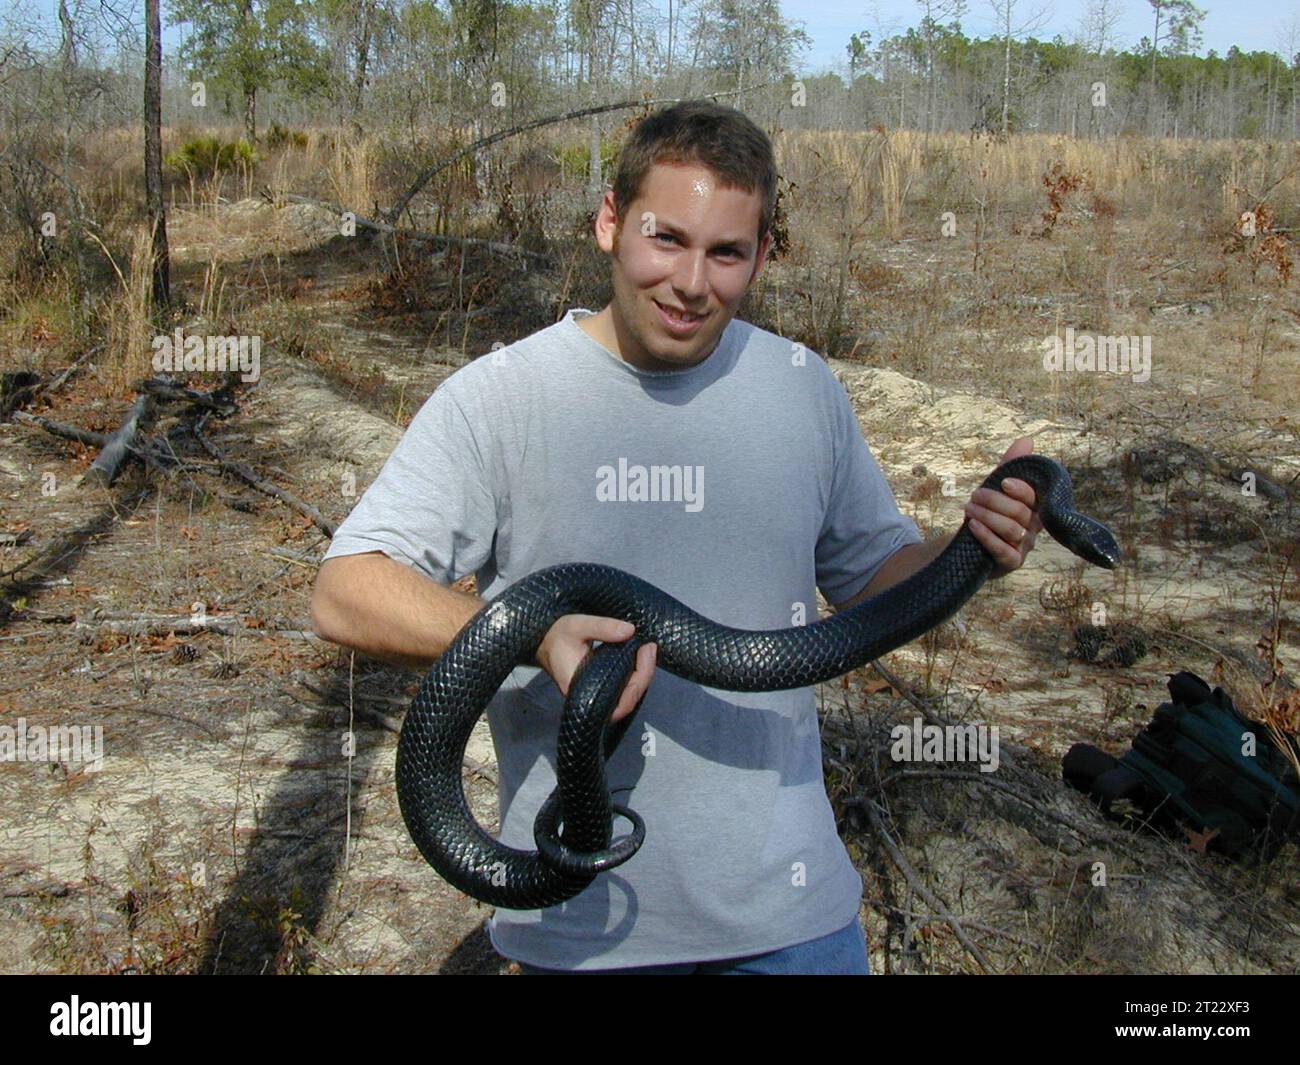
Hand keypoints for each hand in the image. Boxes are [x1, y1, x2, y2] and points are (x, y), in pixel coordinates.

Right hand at [533, 615, 656, 722]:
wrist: (542, 642)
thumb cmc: (556, 636)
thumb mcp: (575, 625)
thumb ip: (601, 627)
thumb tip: (630, 630)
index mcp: (581, 692)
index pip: (619, 704)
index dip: (638, 683)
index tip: (645, 652)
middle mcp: (590, 700)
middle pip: (627, 701)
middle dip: (645, 674)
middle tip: (649, 647)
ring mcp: (595, 697)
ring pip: (627, 696)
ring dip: (642, 674)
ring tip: (647, 649)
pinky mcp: (600, 689)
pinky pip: (622, 689)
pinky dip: (634, 674)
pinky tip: (639, 656)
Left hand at [963, 436, 1041, 577]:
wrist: (969, 544)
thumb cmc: (988, 512)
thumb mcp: (995, 487)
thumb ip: (1010, 465)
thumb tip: (1026, 440)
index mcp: (1034, 507)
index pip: (1036, 496)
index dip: (1021, 489)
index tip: (1002, 482)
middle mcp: (1034, 527)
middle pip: (1020, 512)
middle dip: (994, 501)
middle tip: (974, 496)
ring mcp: (1024, 546)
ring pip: (1012, 530)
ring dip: (987, 516)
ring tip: (968, 509)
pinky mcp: (1012, 562)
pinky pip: (1004, 551)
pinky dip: (987, 536)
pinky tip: (972, 526)